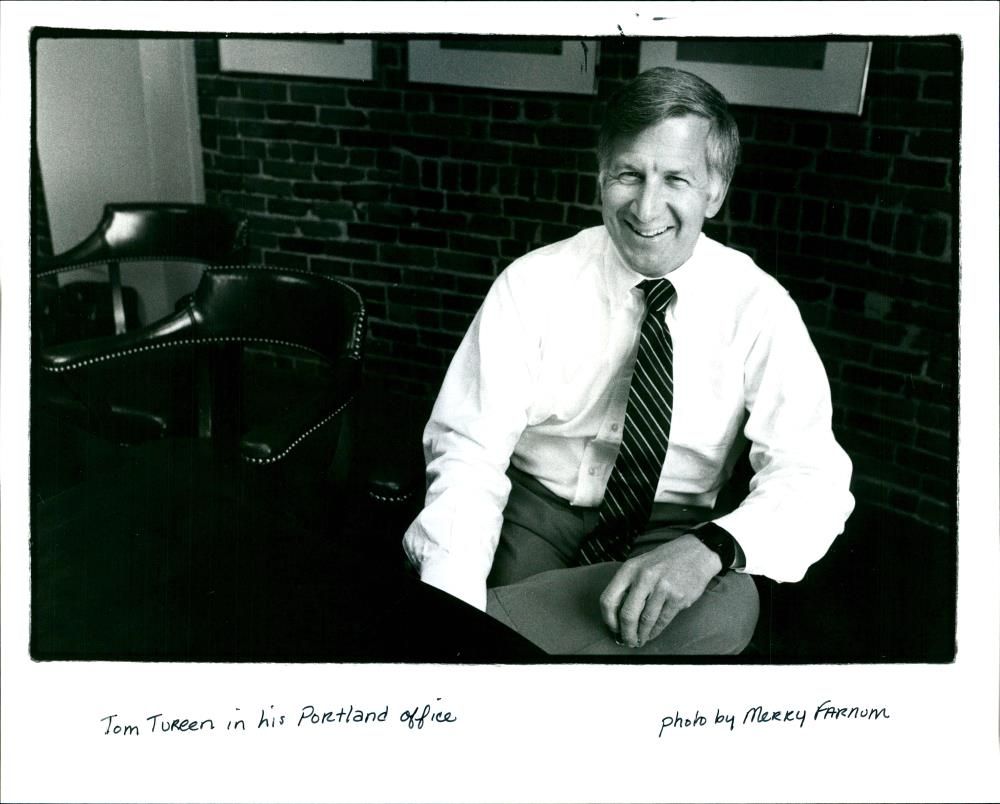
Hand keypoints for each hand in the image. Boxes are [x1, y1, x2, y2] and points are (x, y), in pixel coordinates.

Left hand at [599, 534, 721, 647]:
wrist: (696, 552)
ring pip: (646, 620)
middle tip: (627, 641)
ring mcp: (662, 587)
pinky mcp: (678, 597)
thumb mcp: (640, 564)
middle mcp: (644, 577)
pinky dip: (655, 631)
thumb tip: (617, 616)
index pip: (608, 599)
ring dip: (641, 635)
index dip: (608, 619)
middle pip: (627, 614)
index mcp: (629, 569)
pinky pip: (662, 620)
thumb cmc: (665, 560)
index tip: (613, 628)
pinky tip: (651, 634)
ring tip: (639, 640)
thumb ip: (628, 585)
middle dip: (626, 633)